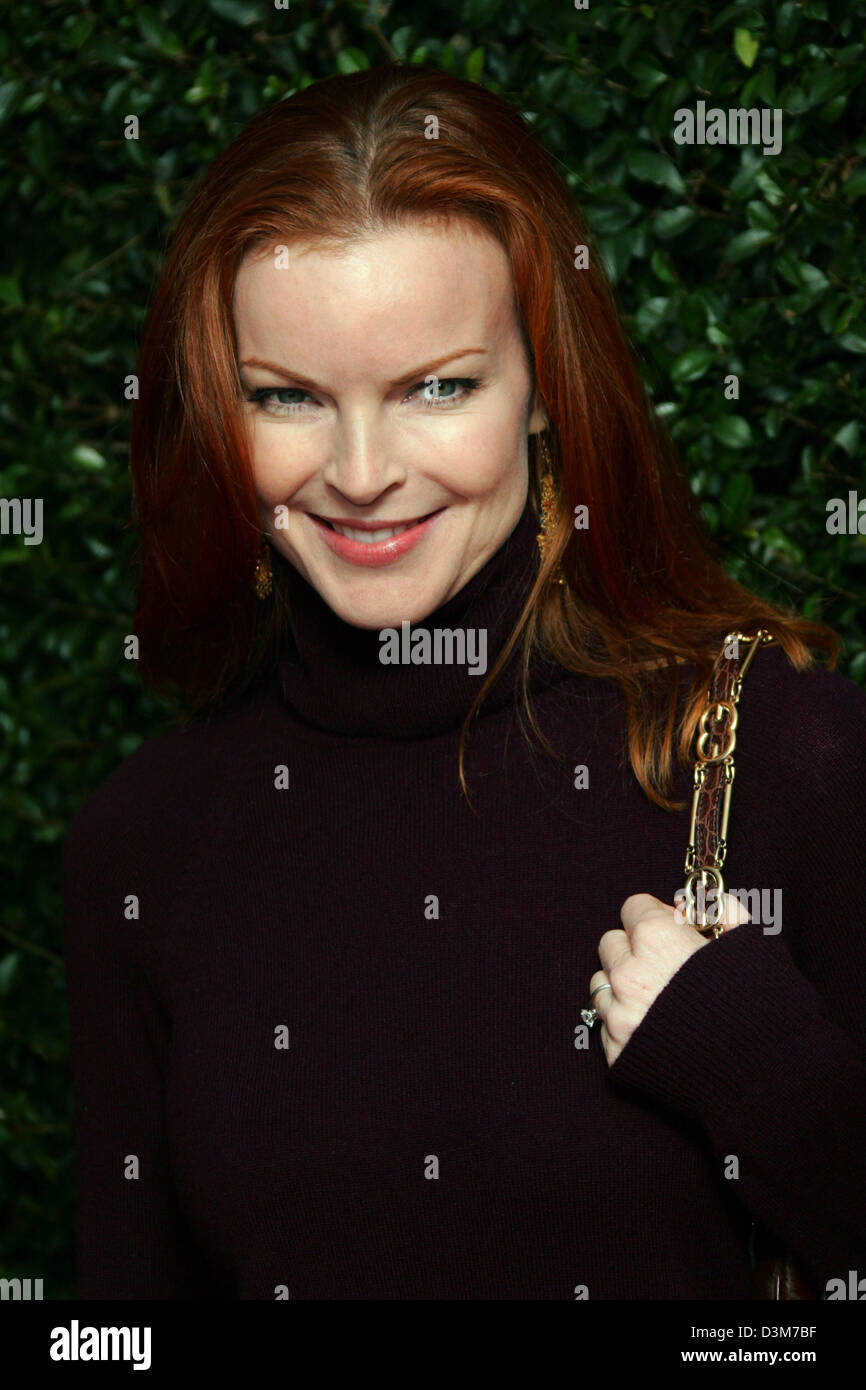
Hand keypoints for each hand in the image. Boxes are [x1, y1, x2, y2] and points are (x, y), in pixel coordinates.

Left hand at [589, 890, 750, 1066]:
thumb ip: (722, 913)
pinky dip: (626, 1023)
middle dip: (635, 949)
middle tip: (666, 966)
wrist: (767, 1077)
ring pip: (601, 983)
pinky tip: (657, 1029)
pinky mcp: (617, 1053)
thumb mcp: (751, 943)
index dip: (656, 917)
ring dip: (623, 986)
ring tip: (659, 999)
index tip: (673, 932)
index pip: (633, 908)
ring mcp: (620, 1017)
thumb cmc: (764, 1005)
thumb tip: (693, 906)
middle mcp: (630, 974)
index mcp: (657, 939)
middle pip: (611, 943)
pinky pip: (606, 1025)